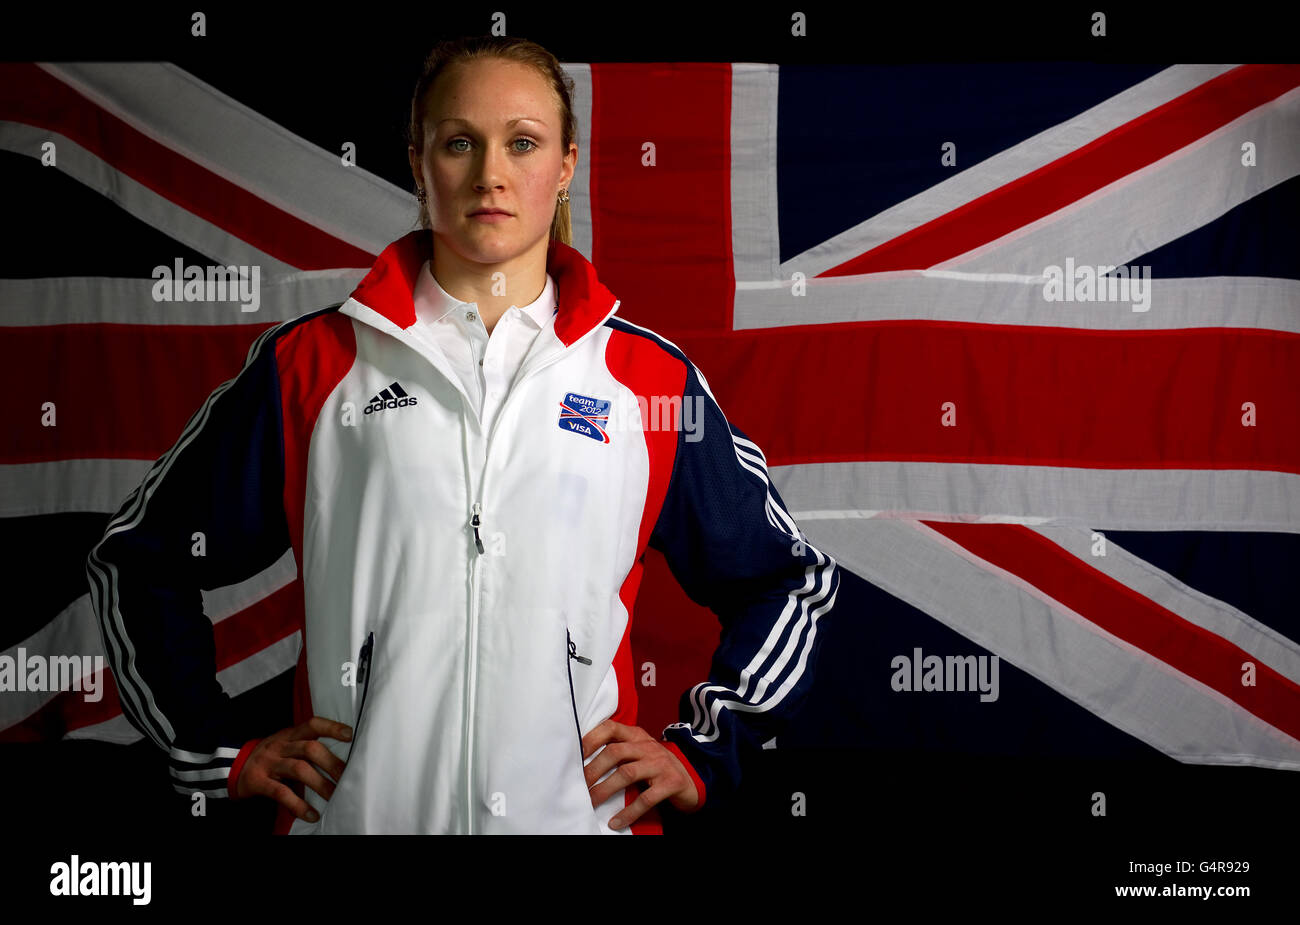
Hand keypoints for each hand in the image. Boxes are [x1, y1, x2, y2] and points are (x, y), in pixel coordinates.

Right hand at [232, 716, 351, 822]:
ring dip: (320, 784)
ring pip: (299, 769)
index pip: (312, 724)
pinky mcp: (259, 782)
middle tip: (348, 777)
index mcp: (289, 735)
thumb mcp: (285, 745)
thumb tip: (339, 762)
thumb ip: (306, 748)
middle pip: (310, 749)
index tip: (349, 735)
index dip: (331, 727)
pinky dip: (298, 805)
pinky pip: (281, 793)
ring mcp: (269, 763)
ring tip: (335, 797)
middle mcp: (280, 746)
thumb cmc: (269, 756)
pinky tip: (311, 814)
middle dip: (332, 763)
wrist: (233, 766)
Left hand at [582, 720, 700, 829]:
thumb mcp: (639, 751)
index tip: (575, 753)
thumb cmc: (656, 766)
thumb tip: (582, 761)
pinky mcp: (671, 783)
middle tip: (578, 785)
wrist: (690, 779)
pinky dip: (629, 812)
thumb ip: (618, 750)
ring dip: (605, 789)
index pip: (611, 728)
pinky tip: (616, 822)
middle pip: (615, 752)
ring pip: (627, 774)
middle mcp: (648, 746)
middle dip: (593, 770)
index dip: (591, 738)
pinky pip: (646, 799)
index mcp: (637, 736)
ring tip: (590, 802)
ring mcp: (660, 764)